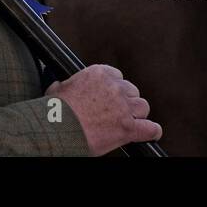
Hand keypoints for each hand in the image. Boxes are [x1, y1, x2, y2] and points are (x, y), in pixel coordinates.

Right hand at [46, 64, 160, 155]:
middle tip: (117, 111)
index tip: (111, 96)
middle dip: (126, 101)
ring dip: (137, 114)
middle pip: (132, 91)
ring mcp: (123, 107)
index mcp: (98, 74)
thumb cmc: (55, 110)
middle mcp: (114, 87)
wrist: (58, 128)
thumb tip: (61, 86)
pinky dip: (151, 131)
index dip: (115, 89)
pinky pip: (150, 128)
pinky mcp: (127, 127)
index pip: (117, 76)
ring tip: (129, 121)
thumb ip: (66, 85)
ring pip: (142, 107)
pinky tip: (151, 132)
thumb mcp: (57, 88)